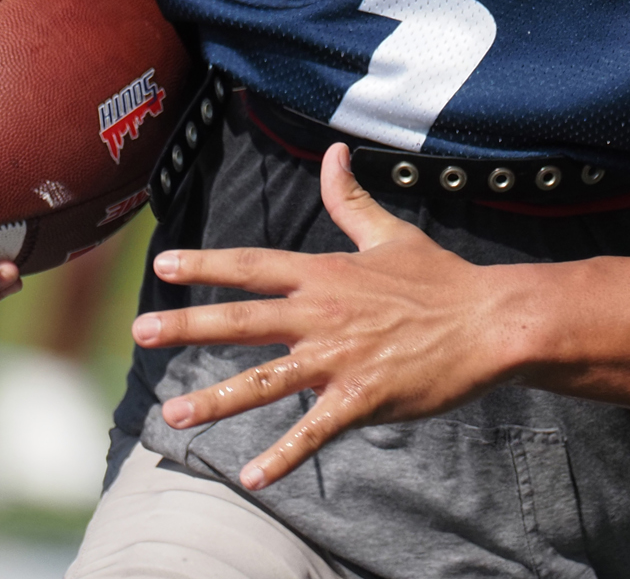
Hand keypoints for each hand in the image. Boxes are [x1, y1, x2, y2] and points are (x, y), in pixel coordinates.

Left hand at [137, 144, 529, 489]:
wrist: (489, 322)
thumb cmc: (442, 280)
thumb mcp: (391, 234)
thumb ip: (351, 201)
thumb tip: (333, 154)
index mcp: (327, 275)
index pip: (254, 265)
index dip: (207, 264)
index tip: (163, 265)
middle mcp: (323, 314)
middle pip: (243, 318)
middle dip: (188, 325)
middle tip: (140, 331)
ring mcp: (340, 358)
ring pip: (266, 379)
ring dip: (218, 399)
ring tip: (174, 415)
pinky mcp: (362, 398)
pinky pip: (314, 431)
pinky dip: (283, 455)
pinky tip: (251, 475)